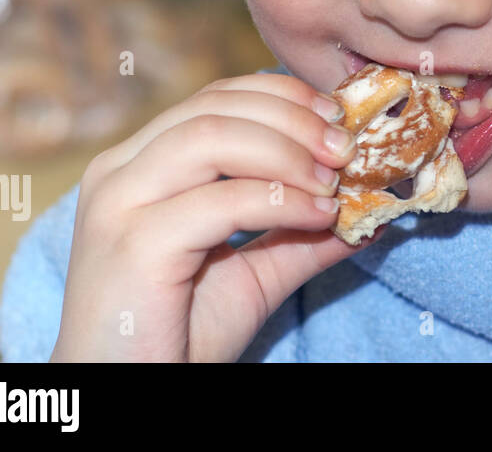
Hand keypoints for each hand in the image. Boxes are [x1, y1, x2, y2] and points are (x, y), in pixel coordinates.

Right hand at [50, 74, 376, 361]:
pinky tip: (318, 215)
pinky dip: (280, 200)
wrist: (131, 394)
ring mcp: (119, 204)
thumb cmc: (181, 333)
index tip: (337, 116)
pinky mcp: (133, 244)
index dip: (281, 97)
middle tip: (345, 147)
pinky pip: (220, 201)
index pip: (215, 98)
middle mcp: (120, 172)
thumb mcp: (256, 270)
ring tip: (333, 181)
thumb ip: (305, 232)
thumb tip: (372, 206)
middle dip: (292, 119)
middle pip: (214, 107)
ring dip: (287, 152)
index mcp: (139, 163)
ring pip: (212, 138)